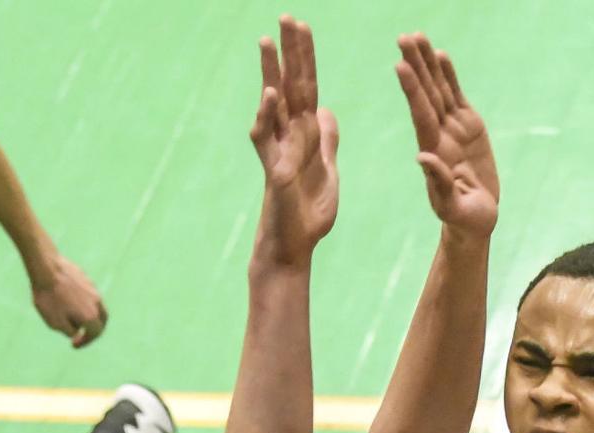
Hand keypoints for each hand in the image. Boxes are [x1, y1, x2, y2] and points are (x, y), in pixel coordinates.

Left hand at [32, 256, 106, 346]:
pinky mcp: (86, 278)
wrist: (45, 267)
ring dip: (90, 315)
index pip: (95, 334)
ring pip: (97, 306)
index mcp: (91, 317)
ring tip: (76, 317)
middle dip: (94, 329)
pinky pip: (89, 295)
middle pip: (102, 321)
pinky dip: (84, 302)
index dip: (84, 341)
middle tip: (84, 333)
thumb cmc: (49, 297)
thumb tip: (76, 333)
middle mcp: (97, 304)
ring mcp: (93, 289)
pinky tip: (70, 300)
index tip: (74, 344)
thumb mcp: (55, 323)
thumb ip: (69, 331)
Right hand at [251, 17, 338, 264]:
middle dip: (289, 53)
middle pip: (290, 87)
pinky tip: (270, 94)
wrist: (295, 248)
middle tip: (287, 17)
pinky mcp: (274, 171)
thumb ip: (327, 142)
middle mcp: (289, 137)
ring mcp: (279, 152)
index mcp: (307, 135)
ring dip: (270, 73)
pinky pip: (267, 140)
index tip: (302, 27)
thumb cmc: (308, 215)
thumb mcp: (327, 172)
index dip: (306, 59)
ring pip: (272, 106)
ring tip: (266, 41)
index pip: (307, 88)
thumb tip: (327, 112)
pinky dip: (267, 116)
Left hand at [396, 34, 497, 238]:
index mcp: (434, 151)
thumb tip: (423, 157)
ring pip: (438, 90)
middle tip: (404, 37)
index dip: (412, 90)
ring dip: (428, 64)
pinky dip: (448, 76)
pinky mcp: (468, 128)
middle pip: (426, 94)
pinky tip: (440, 56)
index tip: (400, 66)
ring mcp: (453, 129)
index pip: (421, 114)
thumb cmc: (464, 219)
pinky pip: (455, 96)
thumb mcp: (452, 206)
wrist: (477, 220)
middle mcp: (440, 135)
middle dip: (416, 66)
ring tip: (418, 37)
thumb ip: (439, 183)